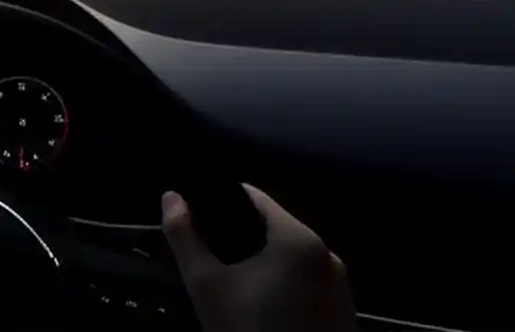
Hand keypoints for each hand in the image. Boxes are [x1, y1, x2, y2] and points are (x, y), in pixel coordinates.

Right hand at [161, 184, 354, 331]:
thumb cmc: (248, 330)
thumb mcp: (207, 286)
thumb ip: (184, 237)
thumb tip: (170, 196)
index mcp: (299, 239)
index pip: (254, 198)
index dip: (222, 203)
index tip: (199, 221)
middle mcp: (329, 253)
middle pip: (274, 229)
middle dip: (242, 241)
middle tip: (215, 265)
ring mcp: (341, 285)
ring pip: (291, 259)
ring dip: (264, 266)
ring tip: (238, 291)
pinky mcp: (344, 311)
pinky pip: (308, 283)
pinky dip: (286, 287)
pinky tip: (264, 310)